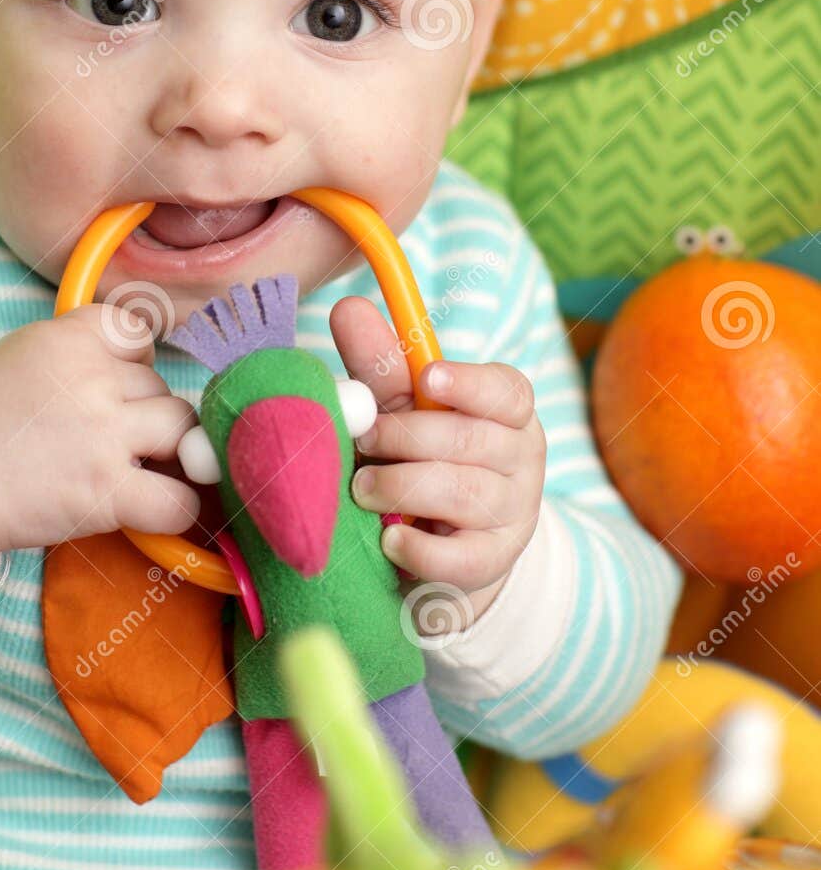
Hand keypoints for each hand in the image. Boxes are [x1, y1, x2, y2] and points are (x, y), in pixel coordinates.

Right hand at [0, 306, 199, 568]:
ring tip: (130, 469)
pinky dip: (176, 506)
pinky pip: (176, 499)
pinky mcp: (105, 492)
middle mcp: (93, 380)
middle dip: (143, 414)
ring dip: (165, 453)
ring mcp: (104, 436)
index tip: (108, 389)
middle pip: (161, 388)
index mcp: (70, 337)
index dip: (132, 365)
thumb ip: (86, 351)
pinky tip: (152, 507)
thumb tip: (147, 367)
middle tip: (108, 439)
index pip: (139, 336)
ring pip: (181, 431)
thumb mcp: (28, 352)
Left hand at [330, 296, 545, 629]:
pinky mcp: (492, 564)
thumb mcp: (402, 409)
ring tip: (362, 488)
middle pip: (473, 441)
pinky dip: (418, 547)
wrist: (442, 549)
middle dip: (407, 437)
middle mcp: (522, 458)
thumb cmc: (422, 460)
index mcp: (508, 411)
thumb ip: (380, 364)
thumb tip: (348, 306)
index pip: (507, 391)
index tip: (428, 378)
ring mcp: (513, 515)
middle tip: (363, 441)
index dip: (469, 383)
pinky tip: (389, 537)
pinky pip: (461, 558)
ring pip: (465, 494)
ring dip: (402, 487)